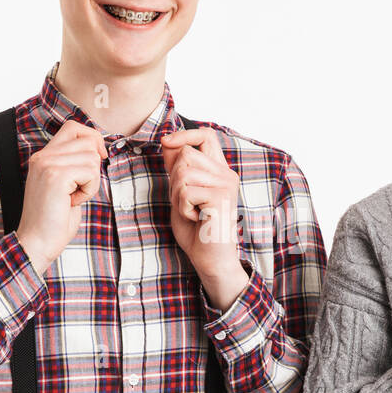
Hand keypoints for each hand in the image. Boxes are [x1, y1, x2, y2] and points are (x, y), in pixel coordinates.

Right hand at [15, 120, 106, 273]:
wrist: (37, 242)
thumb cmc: (54, 220)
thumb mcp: (64, 185)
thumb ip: (73, 164)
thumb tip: (98, 150)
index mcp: (43, 156)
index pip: (73, 127)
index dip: (92, 138)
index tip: (98, 158)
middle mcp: (42, 156)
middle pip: (88, 140)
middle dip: (93, 165)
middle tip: (79, 187)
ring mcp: (47, 164)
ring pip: (92, 157)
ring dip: (91, 181)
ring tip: (73, 197)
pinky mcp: (56, 176)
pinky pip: (91, 172)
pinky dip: (89, 190)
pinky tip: (73, 202)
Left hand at [160, 127, 247, 303]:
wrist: (209, 258)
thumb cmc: (195, 228)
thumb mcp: (180, 193)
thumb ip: (177, 169)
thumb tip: (167, 141)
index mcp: (219, 170)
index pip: (206, 135)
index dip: (185, 134)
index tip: (165, 142)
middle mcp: (226, 174)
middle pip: (186, 154)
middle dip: (174, 178)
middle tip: (185, 201)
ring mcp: (226, 185)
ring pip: (183, 173)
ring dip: (177, 196)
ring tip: (192, 211)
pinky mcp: (221, 197)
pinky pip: (186, 192)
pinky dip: (183, 208)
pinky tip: (196, 218)